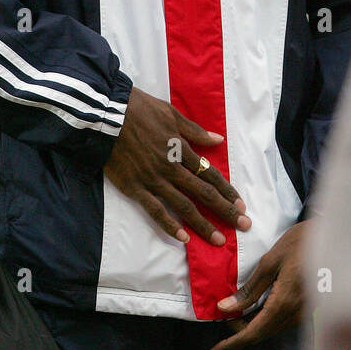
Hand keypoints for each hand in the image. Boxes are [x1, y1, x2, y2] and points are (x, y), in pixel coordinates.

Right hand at [104, 86, 250, 246]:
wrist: (107, 115)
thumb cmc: (138, 109)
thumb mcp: (170, 113)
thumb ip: (194, 130)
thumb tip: (218, 140)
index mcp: (181, 148)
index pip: (210, 174)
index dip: (227, 190)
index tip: (241, 205)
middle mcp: (171, 168)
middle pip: (203, 193)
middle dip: (225, 210)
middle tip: (243, 225)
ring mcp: (153, 180)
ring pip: (183, 206)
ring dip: (203, 224)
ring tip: (219, 240)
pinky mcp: (135, 188)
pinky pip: (155, 210)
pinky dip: (169, 225)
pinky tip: (183, 238)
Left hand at [207, 221, 307, 349]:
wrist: (332, 238)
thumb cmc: (299, 244)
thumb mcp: (270, 262)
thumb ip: (249, 289)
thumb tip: (224, 308)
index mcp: (283, 304)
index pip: (252, 333)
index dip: (231, 344)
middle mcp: (294, 314)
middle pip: (261, 333)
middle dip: (238, 330)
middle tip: (223, 314)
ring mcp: (302, 313)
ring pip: (271, 328)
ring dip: (251, 324)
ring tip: (235, 310)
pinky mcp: (306, 307)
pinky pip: (280, 320)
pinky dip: (264, 318)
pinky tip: (255, 306)